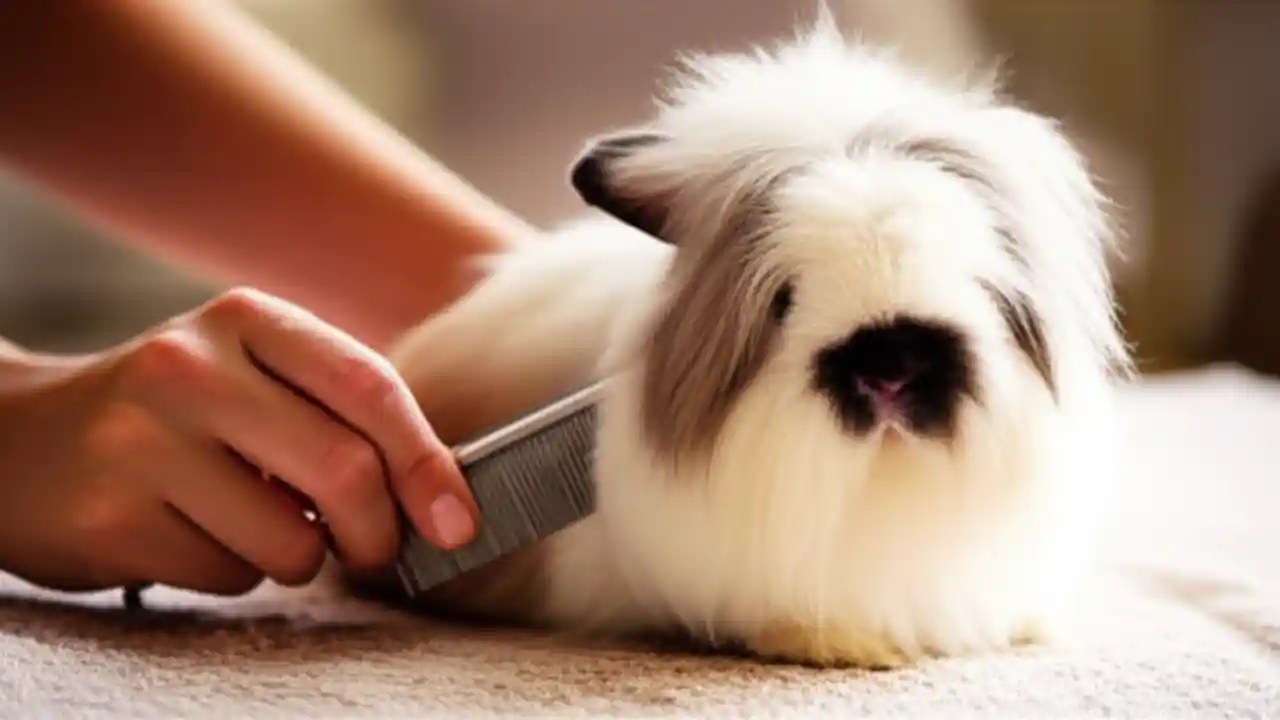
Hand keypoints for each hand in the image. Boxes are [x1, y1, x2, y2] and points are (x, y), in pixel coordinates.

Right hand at [0, 288, 477, 594]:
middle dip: (380, 531)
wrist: (21, 441)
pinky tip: (195, 534)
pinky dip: (236, 572)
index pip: (371, 387)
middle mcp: (191, 368)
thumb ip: (338, 412)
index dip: (429, 462)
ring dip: (300, 556)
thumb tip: (439, 494)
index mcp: (246, 320)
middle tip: (374, 549)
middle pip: (346, 470)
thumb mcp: (250, 374)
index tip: (458, 521)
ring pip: (291, 540)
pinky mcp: (111, 517)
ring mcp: (143, 442)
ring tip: (257, 525)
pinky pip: (229, 575)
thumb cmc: (173, 413)